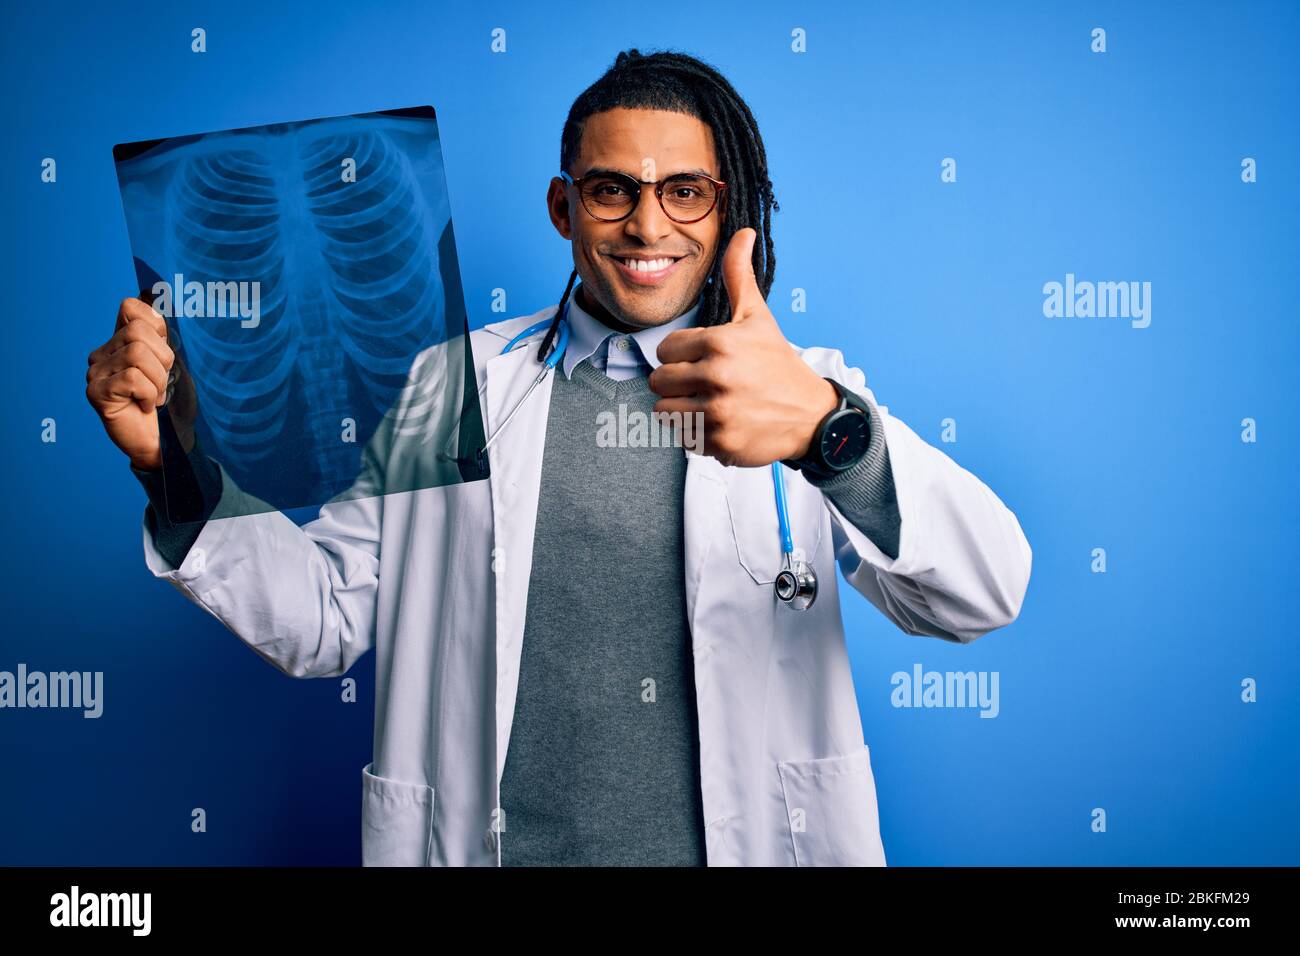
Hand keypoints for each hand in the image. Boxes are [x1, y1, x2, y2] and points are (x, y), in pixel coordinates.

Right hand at [86, 296, 196, 470]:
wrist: (161, 442)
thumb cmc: (167, 405)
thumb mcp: (171, 365)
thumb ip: (161, 336)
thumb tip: (157, 300)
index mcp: (119, 342)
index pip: (130, 308)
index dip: (156, 326)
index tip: (164, 355)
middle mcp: (102, 354)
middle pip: (138, 332)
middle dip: (163, 359)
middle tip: (161, 383)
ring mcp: (95, 373)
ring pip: (137, 354)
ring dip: (158, 380)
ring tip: (154, 397)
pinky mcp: (96, 392)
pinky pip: (132, 378)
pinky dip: (149, 393)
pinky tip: (145, 406)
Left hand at [649, 227, 838, 466]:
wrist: (811, 414)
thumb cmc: (777, 363)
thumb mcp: (757, 318)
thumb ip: (738, 276)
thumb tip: (741, 233)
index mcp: (719, 343)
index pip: (665, 350)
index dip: (679, 356)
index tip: (701, 361)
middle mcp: (717, 376)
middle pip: (659, 382)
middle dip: (676, 384)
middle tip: (704, 385)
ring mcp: (719, 412)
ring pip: (664, 412)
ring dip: (682, 410)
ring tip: (708, 404)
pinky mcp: (720, 442)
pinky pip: (683, 438)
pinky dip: (696, 434)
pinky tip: (720, 424)